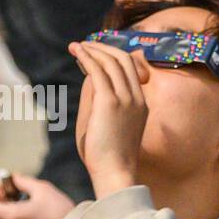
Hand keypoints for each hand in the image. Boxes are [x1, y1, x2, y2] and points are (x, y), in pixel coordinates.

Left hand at [0, 173, 74, 218]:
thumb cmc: (60, 211)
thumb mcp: (42, 189)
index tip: (2, 187)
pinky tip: (31, 204)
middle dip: (1, 196)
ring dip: (9, 201)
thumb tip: (13, 178)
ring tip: (25, 194)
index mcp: (13, 215)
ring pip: (4, 214)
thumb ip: (23, 181)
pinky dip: (16, 208)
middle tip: (14, 188)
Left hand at [69, 40, 148, 196]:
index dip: (111, 57)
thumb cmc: (106, 155)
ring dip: (94, 50)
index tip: (93, 54)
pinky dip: (87, 58)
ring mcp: (126, 99)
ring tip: (77, 46)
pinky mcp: (110, 102)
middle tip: (85, 45)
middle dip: (104, 48)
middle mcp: (137, 99)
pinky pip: (99, 71)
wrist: (114, 172)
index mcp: (141, 105)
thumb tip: (88, 75)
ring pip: (112, 62)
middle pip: (124, 60)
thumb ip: (98, 98)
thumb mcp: (103, 122)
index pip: (130, 70)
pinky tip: (77, 51)